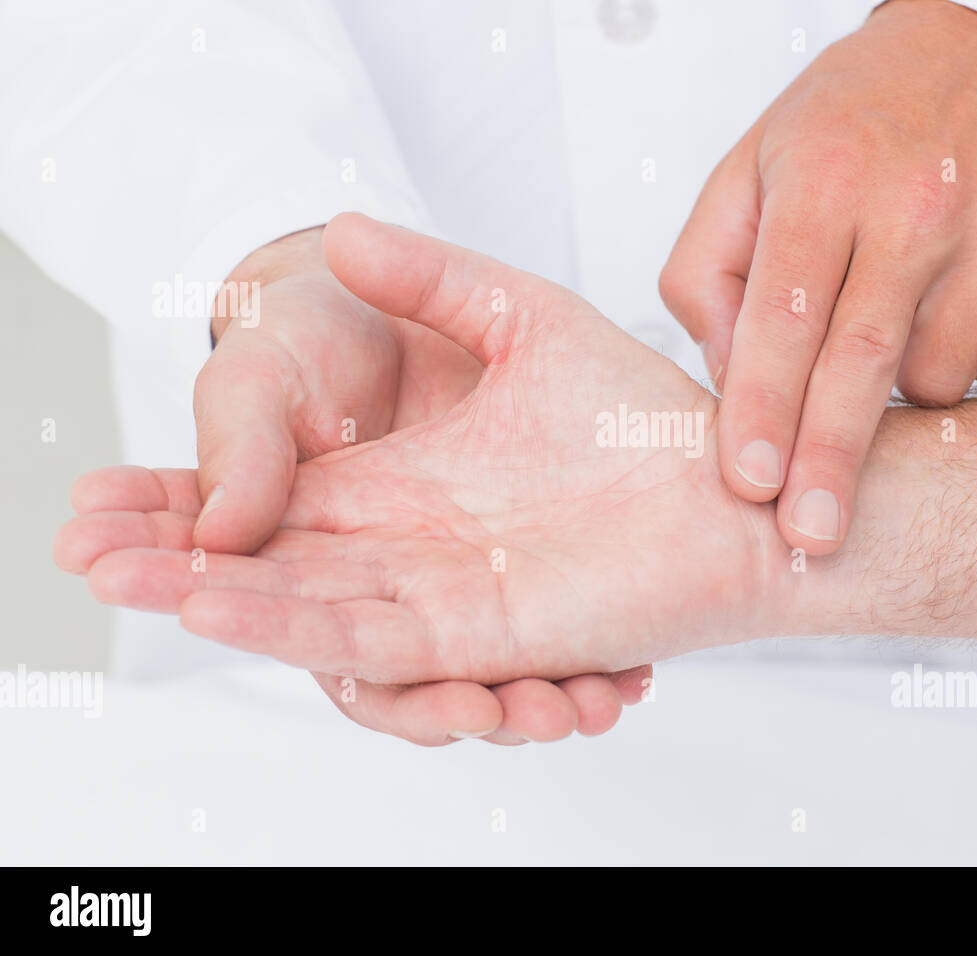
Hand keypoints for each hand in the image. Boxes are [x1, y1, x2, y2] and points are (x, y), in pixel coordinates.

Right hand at [58, 214, 787, 686]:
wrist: (713, 474)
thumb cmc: (618, 397)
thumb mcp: (509, 311)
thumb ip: (427, 277)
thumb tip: (341, 228)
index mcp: (386, 480)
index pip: (256, 500)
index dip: (173, 502)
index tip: (92, 500)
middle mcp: (398, 545)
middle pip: (262, 568)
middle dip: (169, 565)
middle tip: (82, 552)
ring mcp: (435, 591)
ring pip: (304, 612)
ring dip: (223, 602)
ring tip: (145, 582)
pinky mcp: (481, 630)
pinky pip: (378, 644)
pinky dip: (299, 629)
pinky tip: (231, 606)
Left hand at [659, 0, 976, 554]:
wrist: (974, 49)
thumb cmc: (846, 127)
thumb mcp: (744, 176)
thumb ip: (711, 280)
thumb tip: (733, 384)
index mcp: (825, 180)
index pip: (786, 318)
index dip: (765, 409)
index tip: (751, 484)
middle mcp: (919, 202)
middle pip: (866, 363)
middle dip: (832, 464)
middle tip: (810, 537)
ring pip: (942, 376)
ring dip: (900, 393)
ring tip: (882, 330)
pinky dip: (962, 361)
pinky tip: (941, 309)